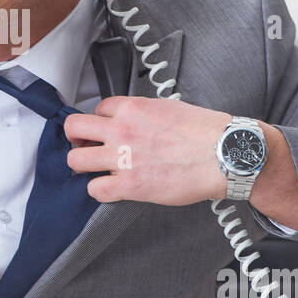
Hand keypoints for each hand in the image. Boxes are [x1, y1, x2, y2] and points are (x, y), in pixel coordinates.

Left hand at [63, 97, 231, 205]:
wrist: (224, 154)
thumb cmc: (205, 132)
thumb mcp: (169, 107)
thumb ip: (144, 112)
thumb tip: (135, 119)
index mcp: (132, 108)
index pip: (97, 109)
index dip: (101, 121)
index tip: (106, 130)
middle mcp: (121, 130)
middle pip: (74, 128)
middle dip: (78, 138)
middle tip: (88, 147)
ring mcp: (121, 158)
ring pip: (76, 159)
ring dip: (83, 165)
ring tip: (95, 169)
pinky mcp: (129, 185)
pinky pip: (94, 189)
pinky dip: (99, 190)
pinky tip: (111, 189)